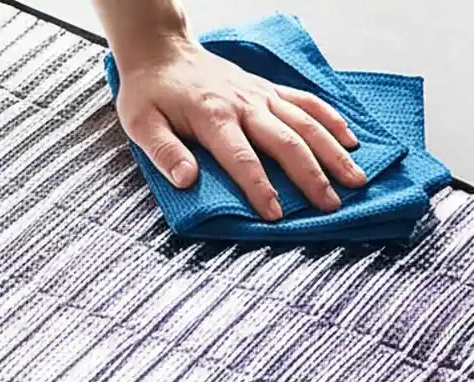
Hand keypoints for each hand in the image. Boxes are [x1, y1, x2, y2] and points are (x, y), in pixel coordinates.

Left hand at [115, 38, 366, 220]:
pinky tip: (351, 140)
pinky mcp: (268, 88)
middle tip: (331, 205)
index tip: (276, 214)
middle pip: (286, 142)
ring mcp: (260, 95)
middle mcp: (244, 104)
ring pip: (305, 123)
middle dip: (312, 175)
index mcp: (213, 117)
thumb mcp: (142, 124)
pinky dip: (331, 120)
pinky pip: (306, 102)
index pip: (242, 159)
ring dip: (333, 151)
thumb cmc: (149, 92)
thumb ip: (165, 153)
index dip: (260, 188)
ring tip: (355, 178)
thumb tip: (186, 181)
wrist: (161, 52)